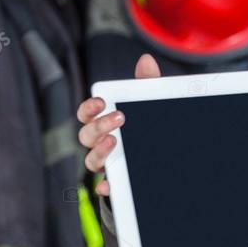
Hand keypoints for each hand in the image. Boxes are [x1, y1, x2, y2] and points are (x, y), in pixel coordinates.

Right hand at [76, 54, 160, 196]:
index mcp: (103, 122)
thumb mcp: (148, 103)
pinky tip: (108, 184)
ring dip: (98, 152)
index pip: (86, 114)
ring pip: (90, 160)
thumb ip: (146, 84)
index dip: (89, 108)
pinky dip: (104, 185)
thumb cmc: (145, 122)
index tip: (101, 101)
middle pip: (86, 135)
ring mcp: (106, 162)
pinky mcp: (115, 180)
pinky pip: (104, 186)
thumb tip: (146, 60)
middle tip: (119, 118)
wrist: (161, 157)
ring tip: (114, 142)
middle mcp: (99, 142)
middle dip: (98, 126)